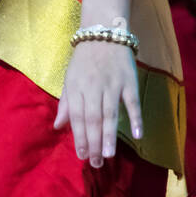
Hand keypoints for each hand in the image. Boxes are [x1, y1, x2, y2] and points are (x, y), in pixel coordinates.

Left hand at [53, 41, 142, 166]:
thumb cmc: (84, 60)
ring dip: (109, 135)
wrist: (103, 33)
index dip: (79, 137)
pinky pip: (132, 101)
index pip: (77, 117)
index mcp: (76, 88)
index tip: (82, 156)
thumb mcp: (70, 79)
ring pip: (110, 113)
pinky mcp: (129, 81)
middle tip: (96, 163)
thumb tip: (58, 126)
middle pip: (92, 119)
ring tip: (108, 155)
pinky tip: (137, 134)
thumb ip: (66, 104)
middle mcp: (93, 87)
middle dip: (93, 143)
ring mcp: (112, 84)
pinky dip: (135, 117)